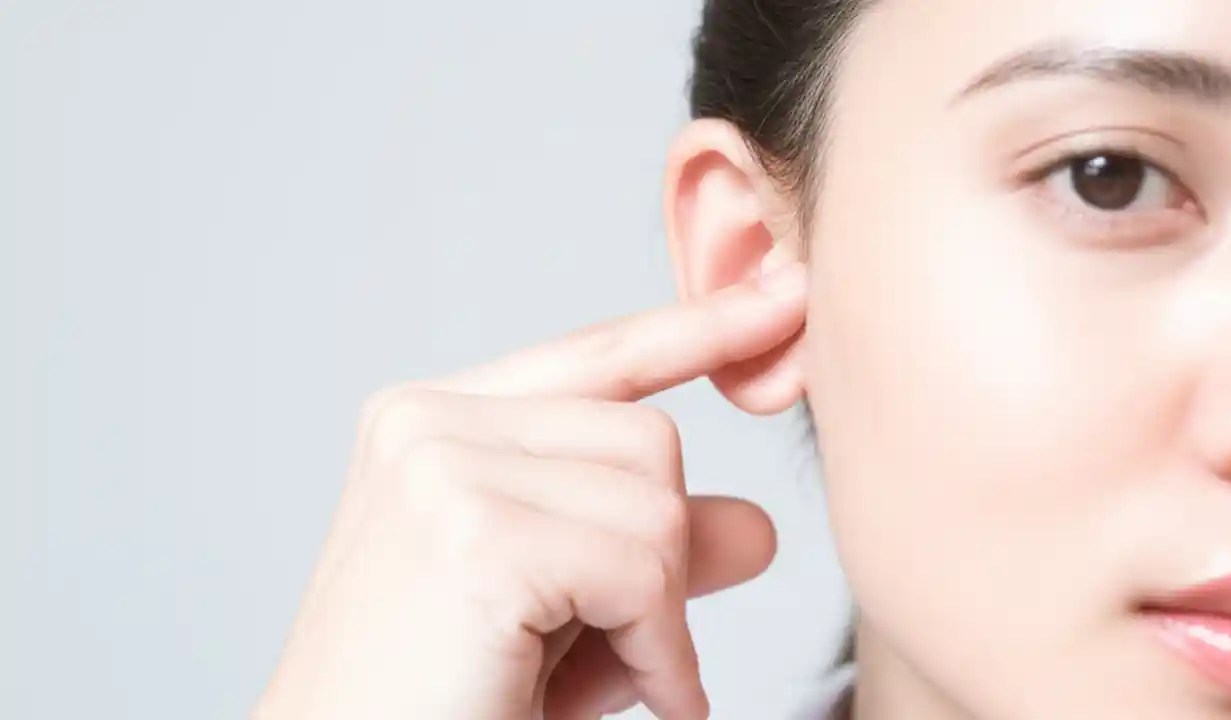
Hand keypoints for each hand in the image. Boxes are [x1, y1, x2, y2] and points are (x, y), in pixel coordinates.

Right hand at [253, 260, 808, 719]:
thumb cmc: (445, 704)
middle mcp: (426, 424)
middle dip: (665, 555)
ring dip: (663, 613)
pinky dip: (663, 650)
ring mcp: (442, 470)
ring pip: (655, 501)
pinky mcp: (474, 538)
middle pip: (648, 439)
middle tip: (633, 646)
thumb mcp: (567, 613)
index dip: (699, 327)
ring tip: (625, 676)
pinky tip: (644, 696)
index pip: (597, 356)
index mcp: (433, 422)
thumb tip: (758, 524)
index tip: (786, 296)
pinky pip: (643, 569)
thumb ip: (646, 553)